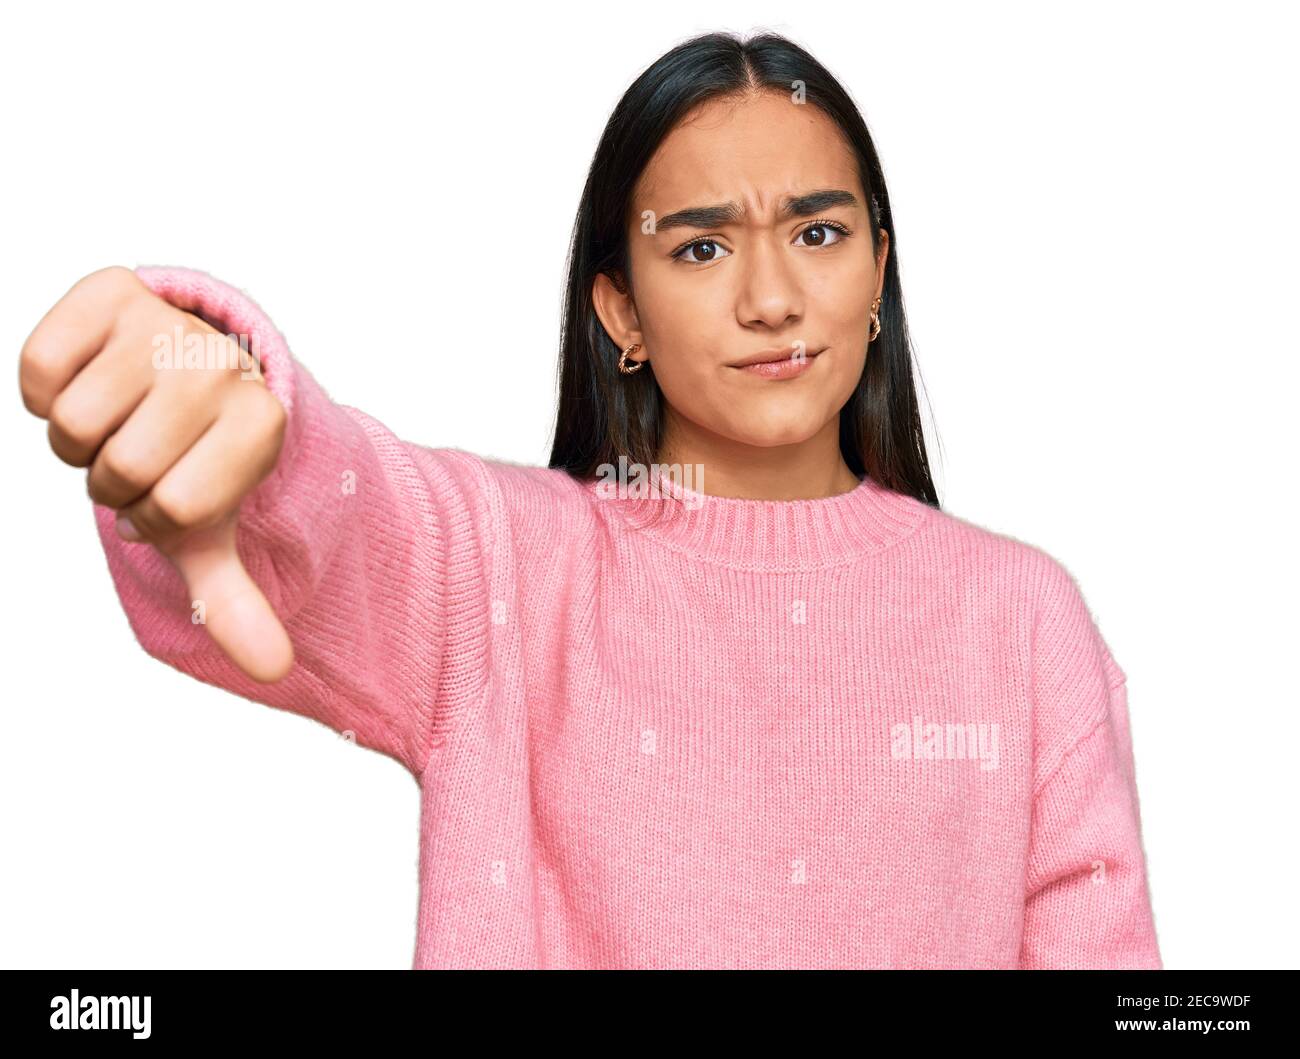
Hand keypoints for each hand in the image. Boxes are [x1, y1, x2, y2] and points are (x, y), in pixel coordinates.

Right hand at [20, 266, 293, 681]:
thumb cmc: (192, 458)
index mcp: (263, 426)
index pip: (172, 509)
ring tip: (116, 416)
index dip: (154, 513)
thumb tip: (276, 671)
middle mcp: (224, 366)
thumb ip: (236, 602)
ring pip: (73, 422)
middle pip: (119, 468)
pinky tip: (87, 377)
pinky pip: (38, 366)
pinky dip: (44, 387)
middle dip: (112, 478)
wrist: (180, 369)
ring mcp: (170, 323)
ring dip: (78, 436)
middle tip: (140, 450)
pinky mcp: (112, 290)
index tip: (177, 484)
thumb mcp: (211, 529)